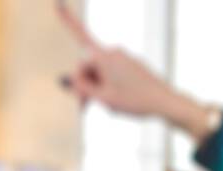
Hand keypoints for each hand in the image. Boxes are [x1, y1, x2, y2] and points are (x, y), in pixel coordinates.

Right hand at [56, 0, 212, 137]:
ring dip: (96, 88)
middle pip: (88, 65)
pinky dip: (108, 86)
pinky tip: (116, 100)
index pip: (81, 36)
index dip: (67, 21)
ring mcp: (124, 58)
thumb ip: (82, 89)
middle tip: (83, 108)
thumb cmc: (135, 101)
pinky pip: (112, 74)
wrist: (165, 102)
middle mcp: (114, 53)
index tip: (58, 4)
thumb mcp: (103, 98)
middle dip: (83, 84)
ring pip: (100, 72)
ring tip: (103, 107)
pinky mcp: (131, 66)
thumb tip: (65, 79)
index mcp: (105, 57)